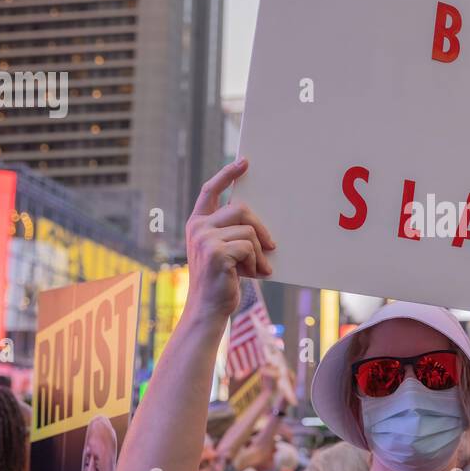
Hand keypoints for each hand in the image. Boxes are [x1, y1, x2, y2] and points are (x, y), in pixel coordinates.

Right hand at [184, 158, 276, 319]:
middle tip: (272, 246)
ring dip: (259, 252)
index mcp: (197, 223)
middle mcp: (197, 227)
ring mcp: (204, 239)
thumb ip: (233, 233)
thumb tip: (260, 222)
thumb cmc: (221, 280)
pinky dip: (257, 262)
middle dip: (261, 228)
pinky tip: (252, 275)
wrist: (208, 308)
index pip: (210, 190)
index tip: (244, 162)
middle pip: (240, 209)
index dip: (227, 174)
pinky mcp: (216, 252)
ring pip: (248, 230)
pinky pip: (250, 247)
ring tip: (258, 268)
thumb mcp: (224, 251)